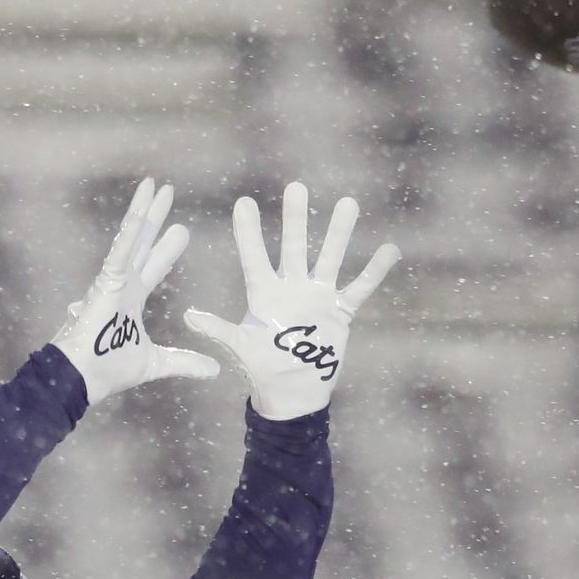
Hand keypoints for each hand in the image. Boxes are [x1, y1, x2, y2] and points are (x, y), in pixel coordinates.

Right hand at [50, 178, 220, 406]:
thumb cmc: (108, 370)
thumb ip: (185, 361)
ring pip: (131, 238)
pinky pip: (119, 253)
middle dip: (156, 217)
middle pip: (143, 242)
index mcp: (131, 298)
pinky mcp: (104, 283)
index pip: (154, 265)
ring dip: (143, 211)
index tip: (181, 228)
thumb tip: (215, 369)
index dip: (168, 247)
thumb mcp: (157, 363)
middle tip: (167, 190)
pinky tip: (140, 213)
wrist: (82, 380)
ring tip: (154, 185)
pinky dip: (130, 233)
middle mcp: (123, 284)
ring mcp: (112, 280)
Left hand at [184, 183, 399, 419]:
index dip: (249, 232)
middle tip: (295, 186)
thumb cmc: (261, 369)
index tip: (243, 202)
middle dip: (295, 219)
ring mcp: (317, 296)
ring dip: (338, 233)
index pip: (254, 257)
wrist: (292, 392)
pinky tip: (390, 249)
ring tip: (348, 203)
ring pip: (330, 258)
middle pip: (294, 247)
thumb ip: (218, 329)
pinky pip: (360, 288)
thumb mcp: (239, 347)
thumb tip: (188, 316)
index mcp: (264, 294)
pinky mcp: (340, 312)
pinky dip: (374, 271)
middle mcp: (291, 287)